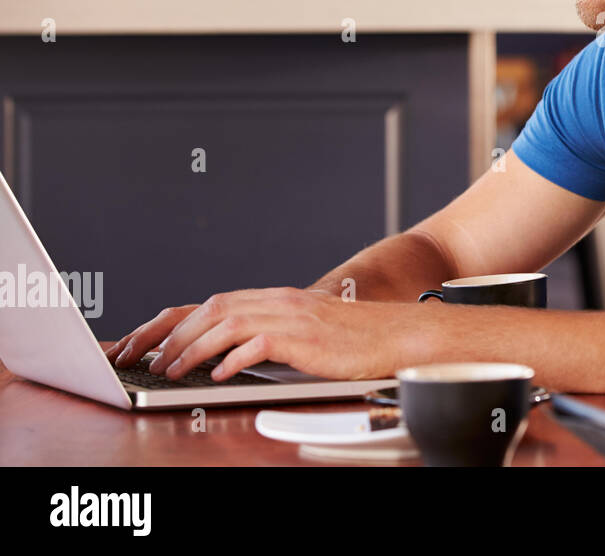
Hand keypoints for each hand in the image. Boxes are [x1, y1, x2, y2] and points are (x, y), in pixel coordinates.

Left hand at [107, 287, 426, 381]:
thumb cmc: (353, 338)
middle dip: (167, 334)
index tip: (137, 341)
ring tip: (171, 371)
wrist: (396, 334)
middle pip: (208, 308)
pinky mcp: (305, 336)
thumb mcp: (302, 331)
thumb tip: (222, 356)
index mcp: (273, 299)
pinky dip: (233, 358)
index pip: (209, 302)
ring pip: (226, 322)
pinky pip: (259, 343)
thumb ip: (266, 334)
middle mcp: (277, 300)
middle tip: (139, 358)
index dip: (168, 321)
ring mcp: (291, 315)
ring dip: (191, 348)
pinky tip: (220, 375)